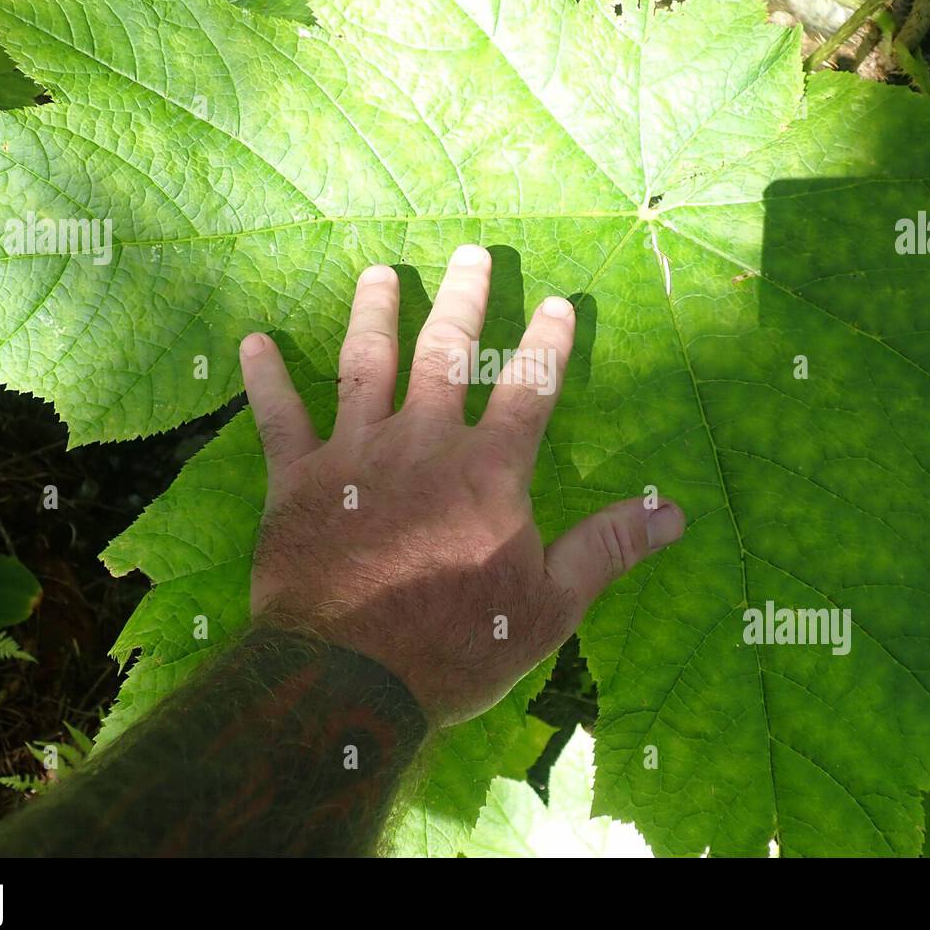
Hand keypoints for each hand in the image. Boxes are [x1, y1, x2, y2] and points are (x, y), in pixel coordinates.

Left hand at [240, 244, 684, 725]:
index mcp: (488, 469)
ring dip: (374, 313)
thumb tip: (675, 512)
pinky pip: (279, 418)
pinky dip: (266, 379)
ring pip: (366, 365)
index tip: (556, 300)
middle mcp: (422, 441)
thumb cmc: (456, 644)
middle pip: (446, 354)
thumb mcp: (549, 607)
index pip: (530, 389)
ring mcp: (356, 453)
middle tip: (470, 253)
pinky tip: (253, 341)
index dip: (546, 342)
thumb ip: (607, 549)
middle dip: (463, 299)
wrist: (348, 676)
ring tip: (379, 273)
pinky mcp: (299, 480)